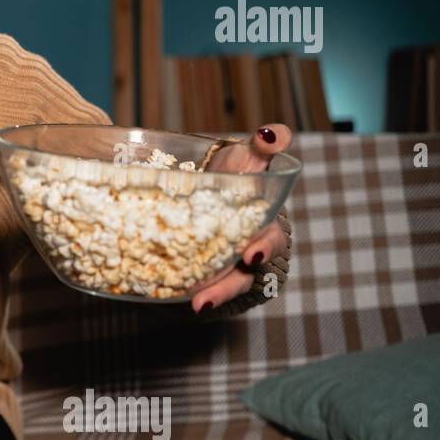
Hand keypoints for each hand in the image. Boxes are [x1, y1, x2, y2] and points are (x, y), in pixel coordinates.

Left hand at [188, 123, 292, 313]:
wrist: (206, 183)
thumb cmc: (236, 172)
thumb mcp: (248, 155)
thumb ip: (264, 146)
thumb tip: (273, 135)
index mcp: (261, 225)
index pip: (269, 241)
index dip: (262, 249)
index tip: (250, 255)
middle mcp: (242, 250)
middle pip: (241, 275)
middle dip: (226, 286)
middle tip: (207, 297)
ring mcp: (219, 263)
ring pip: (218, 285)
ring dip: (208, 296)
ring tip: (194, 304)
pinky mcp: (194, 268)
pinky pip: (190, 283)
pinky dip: (180, 291)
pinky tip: (166, 295)